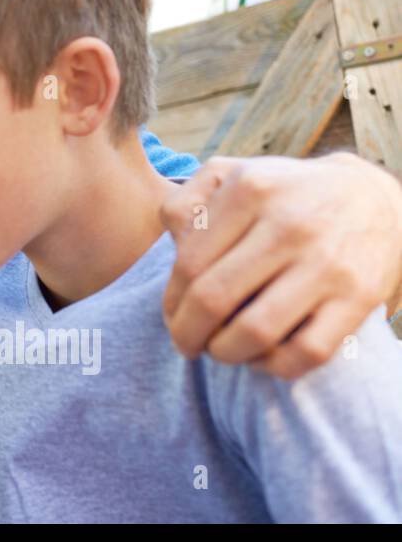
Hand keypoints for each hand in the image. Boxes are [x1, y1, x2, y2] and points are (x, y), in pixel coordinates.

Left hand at [160, 152, 401, 378]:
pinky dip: (274, 366)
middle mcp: (288, 225)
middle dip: (187, 333)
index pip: (189, 264)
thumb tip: (172, 239)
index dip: (171, 302)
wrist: (371, 198)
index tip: (172, 316)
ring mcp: (326, 263)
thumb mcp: (233, 175)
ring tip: (219, 350)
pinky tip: (262, 357)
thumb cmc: (283, 196)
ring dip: (225, 353)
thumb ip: (187, 199)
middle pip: (213, 299)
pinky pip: (306, 351)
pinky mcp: (358, 297)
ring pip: (254, 331)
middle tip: (186, 343)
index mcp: (250, 191)